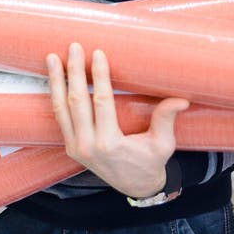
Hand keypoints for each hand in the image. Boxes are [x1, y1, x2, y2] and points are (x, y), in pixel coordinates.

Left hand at [46, 43, 188, 197]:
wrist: (135, 187)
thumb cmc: (151, 163)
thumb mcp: (162, 144)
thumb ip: (166, 119)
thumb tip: (181, 100)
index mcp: (110, 143)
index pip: (101, 101)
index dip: (98, 75)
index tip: (97, 53)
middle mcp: (88, 145)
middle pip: (76, 101)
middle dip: (73, 71)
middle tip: (73, 47)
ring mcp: (75, 147)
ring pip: (61, 108)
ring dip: (56, 81)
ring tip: (51, 58)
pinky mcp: (70, 147)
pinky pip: (59, 118)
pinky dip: (54, 96)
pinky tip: (53, 79)